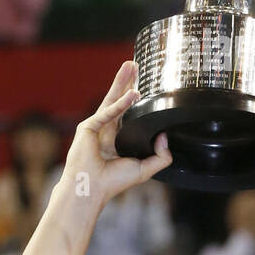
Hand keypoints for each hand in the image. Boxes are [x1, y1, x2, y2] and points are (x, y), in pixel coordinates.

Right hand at [63, 59, 171, 206]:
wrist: (92, 189)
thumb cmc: (112, 182)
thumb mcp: (145, 169)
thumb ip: (161, 157)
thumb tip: (165, 138)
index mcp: (116, 140)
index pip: (127, 114)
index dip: (134, 99)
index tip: (144, 85)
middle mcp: (105, 131)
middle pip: (119, 100)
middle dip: (127, 82)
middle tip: (135, 65)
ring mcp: (95, 127)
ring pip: (112, 99)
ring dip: (121, 82)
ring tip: (131, 66)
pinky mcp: (88, 127)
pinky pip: (108, 112)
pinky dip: (120, 103)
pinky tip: (133, 93)